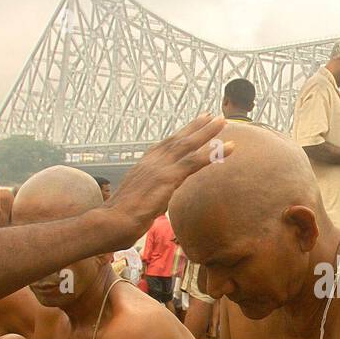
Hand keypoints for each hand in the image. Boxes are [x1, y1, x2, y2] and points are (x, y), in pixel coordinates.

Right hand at [104, 115, 229, 241]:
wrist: (111, 222)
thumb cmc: (119, 218)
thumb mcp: (137, 200)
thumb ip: (149, 194)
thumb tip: (156, 199)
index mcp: (144, 165)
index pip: (166, 145)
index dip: (182, 134)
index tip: (196, 124)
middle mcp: (152, 161)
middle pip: (179, 140)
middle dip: (197, 126)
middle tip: (214, 116)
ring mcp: (159, 168)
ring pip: (188, 145)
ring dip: (207, 132)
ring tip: (224, 121)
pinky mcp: (167, 178)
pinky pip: (194, 162)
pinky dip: (213, 153)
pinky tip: (229, 147)